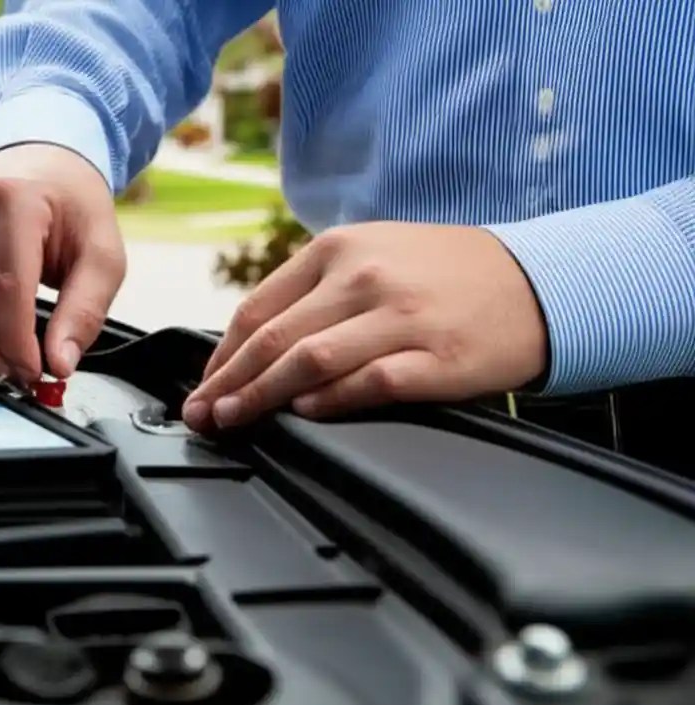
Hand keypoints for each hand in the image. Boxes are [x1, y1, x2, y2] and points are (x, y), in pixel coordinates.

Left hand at [183, 221, 547, 430]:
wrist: (538, 281)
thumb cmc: (445, 274)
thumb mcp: (373, 254)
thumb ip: (315, 290)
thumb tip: (252, 344)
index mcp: (339, 248)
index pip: (258, 308)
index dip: (221, 354)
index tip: (203, 385)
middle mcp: (364, 278)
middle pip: (273, 339)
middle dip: (227, 383)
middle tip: (202, 414)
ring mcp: (400, 318)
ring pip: (308, 361)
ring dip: (261, 397)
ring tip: (234, 420)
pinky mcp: (434, 358)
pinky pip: (367, 383)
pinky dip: (328, 402)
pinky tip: (303, 415)